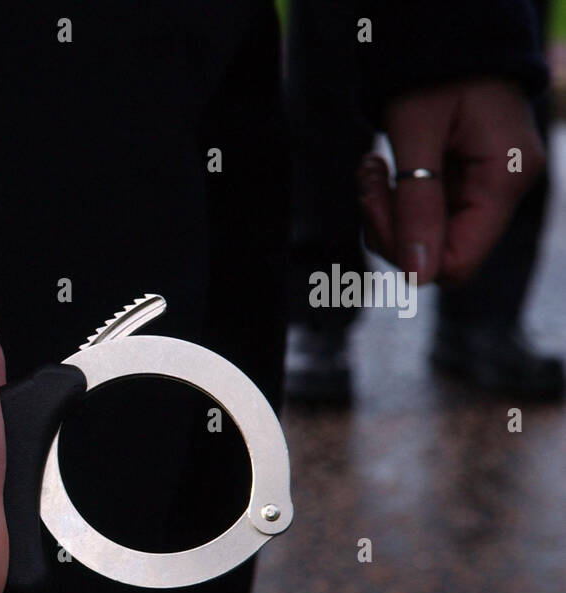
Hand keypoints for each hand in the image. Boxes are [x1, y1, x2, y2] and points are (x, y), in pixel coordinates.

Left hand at [358, 78, 545, 285]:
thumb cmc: (435, 71)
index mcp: (504, 179)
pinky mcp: (465, 183)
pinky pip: (424, 216)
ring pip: (424, 239)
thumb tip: (416, 278)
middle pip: (437, 255)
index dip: (408, 254)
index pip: (457, 263)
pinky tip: (381, 167)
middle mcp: (504, 190)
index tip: (375, 206)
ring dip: (384, 212)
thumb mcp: (416, 133)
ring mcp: (486, 188)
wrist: (450, 32)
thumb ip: (416, 204)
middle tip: (368, 178)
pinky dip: (393, 201)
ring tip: (371, 167)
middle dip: (390, 228)